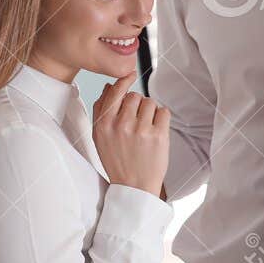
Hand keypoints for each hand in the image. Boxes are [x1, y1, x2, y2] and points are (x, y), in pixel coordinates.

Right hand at [93, 71, 168, 195]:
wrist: (133, 187)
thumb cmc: (117, 161)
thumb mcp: (100, 137)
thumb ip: (101, 111)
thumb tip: (110, 86)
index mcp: (104, 124)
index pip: (115, 91)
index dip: (124, 81)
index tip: (130, 75)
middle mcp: (120, 125)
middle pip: (134, 96)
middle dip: (138, 105)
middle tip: (137, 123)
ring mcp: (140, 130)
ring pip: (149, 103)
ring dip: (150, 112)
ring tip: (146, 130)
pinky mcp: (158, 135)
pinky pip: (164, 112)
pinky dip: (162, 119)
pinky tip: (156, 132)